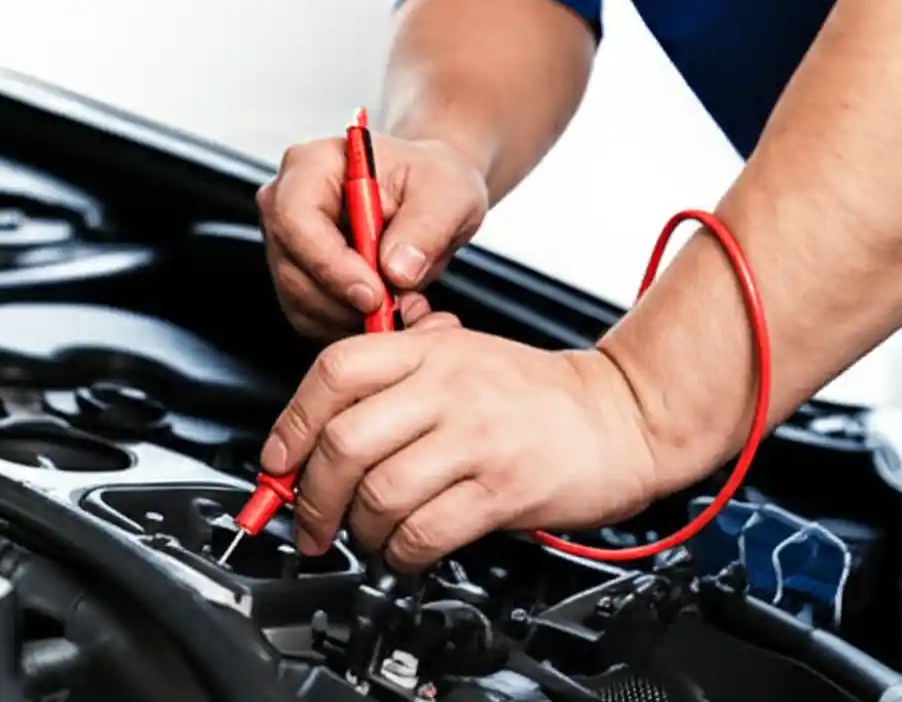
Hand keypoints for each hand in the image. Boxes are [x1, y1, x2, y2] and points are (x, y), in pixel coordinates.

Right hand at [256, 134, 488, 340]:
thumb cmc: (430, 183)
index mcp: (313, 165)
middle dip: (344, 299)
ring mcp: (286, 243)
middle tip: (394, 308)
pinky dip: (346, 324)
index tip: (374, 294)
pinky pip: (309, 316)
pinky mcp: (295, 276)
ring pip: (299, 298)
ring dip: (349, 314)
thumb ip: (425, 228)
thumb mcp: (447, 194)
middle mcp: (286, 202)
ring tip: (396, 304)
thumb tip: (397, 270)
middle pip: (292, 266)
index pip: (297, 219)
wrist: (428, 198)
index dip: (330, 263)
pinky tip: (380, 311)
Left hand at [259, 295, 661, 570]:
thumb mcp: (464, 354)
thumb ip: (399, 372)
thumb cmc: (537, 395)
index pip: (335, 370)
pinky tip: (405, 548)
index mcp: (431, 351)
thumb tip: (320, 423)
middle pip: (344, 442)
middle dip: (311, 495)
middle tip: (309, 521)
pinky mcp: (503, 489)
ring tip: (365, 535)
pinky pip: (425, 531)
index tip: (278, 463)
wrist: (622, 416)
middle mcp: (449, 389)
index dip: (292, 423)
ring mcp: (477, 438)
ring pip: (379, 493)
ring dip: (358, 529)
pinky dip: (400, 552)